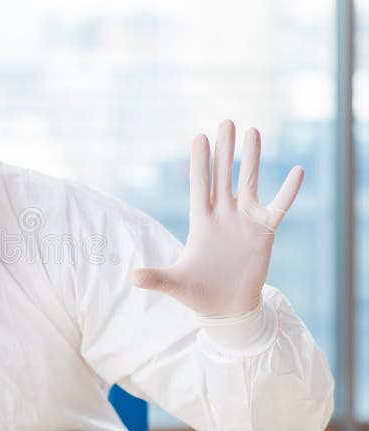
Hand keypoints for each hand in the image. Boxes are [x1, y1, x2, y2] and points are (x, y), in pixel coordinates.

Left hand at [129, 120, 303, 315]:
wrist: (226, 308)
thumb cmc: (197, 292)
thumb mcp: (174, 284)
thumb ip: (155, 278)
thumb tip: (132, 278)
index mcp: (200, 223)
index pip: (199, 186)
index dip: (199, 163)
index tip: (199, 137)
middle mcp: (223, 215)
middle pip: (223, 176)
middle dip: (224, 149)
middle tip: (226, 121)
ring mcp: (244, 221)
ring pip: (249, 182)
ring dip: (251, 158)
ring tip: (253, 130)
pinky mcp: (264, 232)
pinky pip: (279, 207)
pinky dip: (289, 190)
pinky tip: (298, 170)